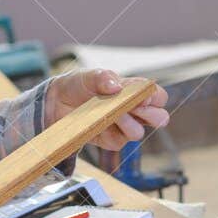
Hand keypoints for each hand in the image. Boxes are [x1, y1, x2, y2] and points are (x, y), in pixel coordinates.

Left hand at [45, 69, 169, 152]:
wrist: (58, 102)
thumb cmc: (79, 85)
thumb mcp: (89, 75)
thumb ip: (103, 77)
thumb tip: (116, 86)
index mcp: (135, 91)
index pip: (158, 96)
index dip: (155, 98)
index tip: (141, 97)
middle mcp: (134, 111)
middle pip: (159, 118)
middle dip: (152, 116)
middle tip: (136, 109)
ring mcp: (124, 127)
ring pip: (139, 133)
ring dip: (126, 124)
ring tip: (112, 114)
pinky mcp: (112, 141)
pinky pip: (119, 142)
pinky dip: (109, 132)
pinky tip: (99, 123)